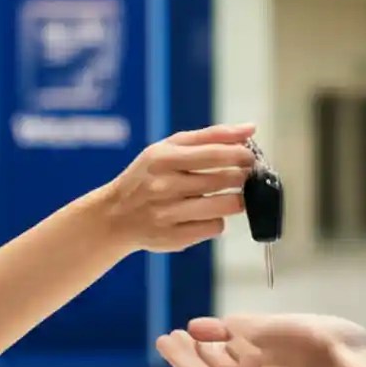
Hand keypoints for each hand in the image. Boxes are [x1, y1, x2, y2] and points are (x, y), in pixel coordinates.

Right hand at [98, 123, 257, 252]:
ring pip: (226, 206)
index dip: (241, 154)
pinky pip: (215, 227)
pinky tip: (207, 214)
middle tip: (243, 175)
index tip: (250, 157)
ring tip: (231, 195)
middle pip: (225, 180)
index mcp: (163, 159)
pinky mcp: (175, 238)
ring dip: (237, 200)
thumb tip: (250, 129)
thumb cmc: (150, 175)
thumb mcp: (170, 148)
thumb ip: (211, 136)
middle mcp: (164, 186)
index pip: (215, 154)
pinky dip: (218, 220)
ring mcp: (169, 214)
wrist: (115, 216)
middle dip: (242, 176)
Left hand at [157, 314, 365, 366]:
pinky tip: (255, 356)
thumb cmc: (324, 353)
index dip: (180, 352)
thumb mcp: (274, 330)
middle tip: (180, 336)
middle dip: (197, 353)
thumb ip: (234, 329)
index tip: (168, 338)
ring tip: (215, 342)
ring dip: (222, 358)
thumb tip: (197, 328)